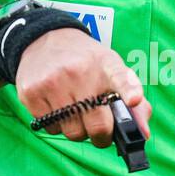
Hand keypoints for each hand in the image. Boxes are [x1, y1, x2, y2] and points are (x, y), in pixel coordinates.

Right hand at [17, 28, 151, 145]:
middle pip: (97, 126)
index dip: (130, 91)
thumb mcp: (110, 67)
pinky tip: (58, 108)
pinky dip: (57, 126)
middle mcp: (79, 71)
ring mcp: (53, 82)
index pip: (122, 78)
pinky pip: (51, 128)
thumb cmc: (84, 61)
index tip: (134, 100)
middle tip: (100, 132)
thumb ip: (131, 96)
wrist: (43, 39)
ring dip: (78, 131)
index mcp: (105, 64)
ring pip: (72, 132)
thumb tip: (143, 133)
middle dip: (102, 136)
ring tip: (77, 115)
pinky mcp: (31, 92)